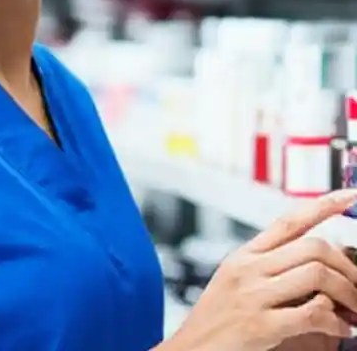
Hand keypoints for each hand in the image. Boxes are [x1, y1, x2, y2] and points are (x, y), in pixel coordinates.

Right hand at [165, 190, 356, 350]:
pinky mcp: (260, 325)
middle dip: (348, 268)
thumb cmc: (217, 320)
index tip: (350, 195)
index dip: (322, 205)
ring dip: (349, 295)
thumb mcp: (235, 281)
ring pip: (318, 276)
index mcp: (244, 256)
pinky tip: (341, 330)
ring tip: (355, 312)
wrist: (190, 349)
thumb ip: (270, 268)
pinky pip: (313, 314)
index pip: (288, 221)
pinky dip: (336, 323)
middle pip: (313, 247)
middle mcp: (248, 269)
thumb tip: (321, 267)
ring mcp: (253, 295)